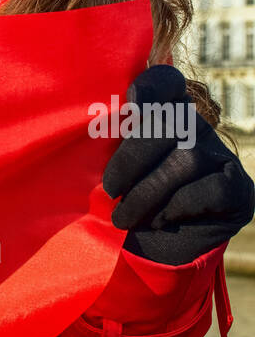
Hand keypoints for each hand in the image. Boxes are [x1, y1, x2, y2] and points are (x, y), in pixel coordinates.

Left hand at [103, 64, 253, 265]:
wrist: (159, 253)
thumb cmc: (132, 204)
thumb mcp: (118, 172)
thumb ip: (116, 144)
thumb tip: (98, 124)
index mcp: (168, 116)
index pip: (167, 83)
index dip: (152, 86)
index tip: (132, 104)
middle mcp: (200, 129)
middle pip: (170, 123)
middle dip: (131, 161)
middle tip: (111, 191)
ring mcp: (223, 159)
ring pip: (185, 160)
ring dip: (146, 194)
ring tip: (124, 218)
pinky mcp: (239, 190)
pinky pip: (208, 189)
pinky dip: (176, 208)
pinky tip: (160, 221)